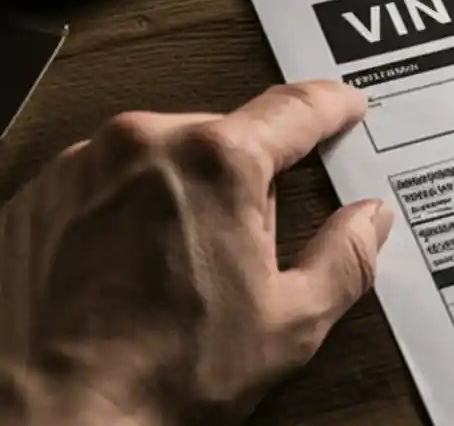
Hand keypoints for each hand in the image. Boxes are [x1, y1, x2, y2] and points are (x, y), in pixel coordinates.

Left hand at [0, 81, 389, 425]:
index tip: (347, 106)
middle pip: (226, 135)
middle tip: (246, 246)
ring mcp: (84, 164)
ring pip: (163, 155)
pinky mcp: (39, 193)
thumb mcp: (290, 322)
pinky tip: (131, 266)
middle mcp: (146, 143)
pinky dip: (128, 207)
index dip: (332, 106)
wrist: (51, 417)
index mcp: (219, 162)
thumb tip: (369, 219)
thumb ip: (345, 257)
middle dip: (247, 177)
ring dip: (183, 189)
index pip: (296, 109)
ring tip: (179, 267)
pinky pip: (106, 179)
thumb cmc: (165, 374)